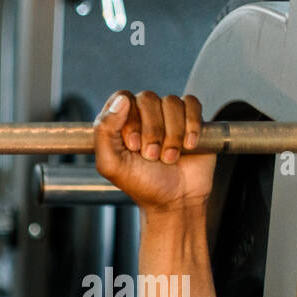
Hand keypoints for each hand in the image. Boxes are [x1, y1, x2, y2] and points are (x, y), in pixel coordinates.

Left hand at [93, 90, 214, 212]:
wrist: (174, 199)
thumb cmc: (141, 184)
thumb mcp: (111, 164)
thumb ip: (104, 132)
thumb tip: (120, 100)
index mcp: (119, 123)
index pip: (122, 98)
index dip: (129, 119)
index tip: (133, 145)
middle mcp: (142, 115)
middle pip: (147, 98)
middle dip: (152, 130)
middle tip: (151, 156)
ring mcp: (167, 115)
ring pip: (171, 102)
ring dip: (172, 134)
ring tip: (169, 157)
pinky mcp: (191, 118)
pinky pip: (192, 104)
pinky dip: (191, 126)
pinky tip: (188, 146)